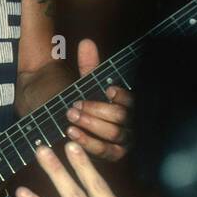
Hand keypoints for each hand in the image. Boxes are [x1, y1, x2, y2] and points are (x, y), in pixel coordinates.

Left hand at [66, 39, 133, 160]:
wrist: (65, 122)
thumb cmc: (80, 100)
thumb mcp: (84, 83)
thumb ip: (88, 65)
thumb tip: (86, 42)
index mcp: (126, 103)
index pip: (131, 100)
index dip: (122, 96)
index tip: (108, 90)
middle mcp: (129, 122)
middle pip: (121, 117)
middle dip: (97, 110)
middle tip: (74, 106)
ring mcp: (123, 140)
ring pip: (114, 134)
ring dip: (91, 125)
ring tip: (70, 117)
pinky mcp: (113, 154)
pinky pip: (105, 151)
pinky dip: (88, 142)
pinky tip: (72, 133)